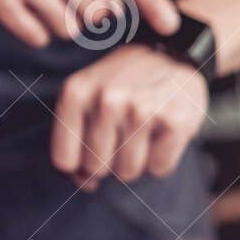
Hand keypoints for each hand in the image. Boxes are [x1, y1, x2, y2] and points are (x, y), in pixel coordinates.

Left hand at [51, 45, 206, 189]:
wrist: (174, 54)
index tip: (93, 149)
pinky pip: (159, 168)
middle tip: (125, 135)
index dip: (80, 164)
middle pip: (98, 169)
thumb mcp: (90, 97)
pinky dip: (163, 160)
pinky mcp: (174, 121)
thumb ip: (77, 141)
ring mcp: (142, 110)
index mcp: (76, 92)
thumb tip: (86, 184)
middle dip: (111, 162)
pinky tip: (164, 133)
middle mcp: (107, 100)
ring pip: (129, 172)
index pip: (65, 160)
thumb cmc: (125, 85)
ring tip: (145, 133)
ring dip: (138, 162)